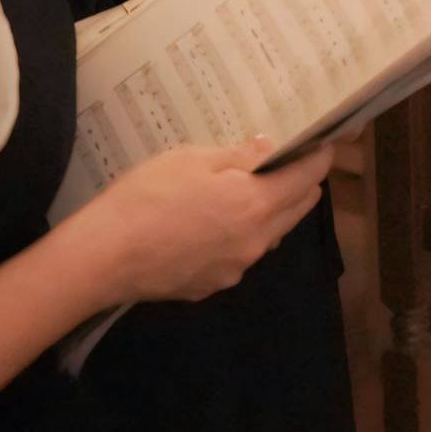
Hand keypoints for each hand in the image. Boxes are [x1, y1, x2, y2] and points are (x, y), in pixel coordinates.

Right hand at [73, 139, 333, 302]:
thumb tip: (268, 149)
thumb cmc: (148, 197)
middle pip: (296, 211)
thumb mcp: (192, 160)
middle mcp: (256, 242)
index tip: (324, 145)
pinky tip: (210, 227)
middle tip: (290, 164)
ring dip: (269, 214)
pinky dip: (237, 237)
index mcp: (256, 205)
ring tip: (247, 193)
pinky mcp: (212, 286)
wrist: (106, 257)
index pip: (306, 179)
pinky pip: (238, 256)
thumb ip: (238, 157)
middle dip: (301, 186)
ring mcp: (235, 269)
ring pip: (268, 236)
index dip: (318, 159)